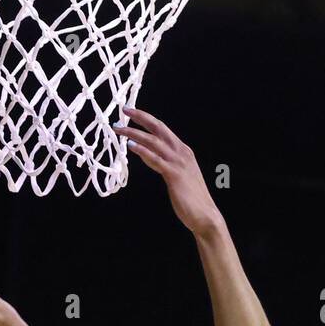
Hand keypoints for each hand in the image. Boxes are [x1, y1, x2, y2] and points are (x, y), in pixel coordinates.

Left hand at [116, 108, 222, 237]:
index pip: (163, 129)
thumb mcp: (178, 174)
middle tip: (124, 110)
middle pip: (159, 128)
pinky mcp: (174, 175)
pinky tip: (131, 147)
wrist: (205, 215)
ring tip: (119, 129)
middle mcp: (182, 153)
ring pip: (154, 141)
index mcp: (184, 151)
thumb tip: (146, 154)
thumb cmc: (191, 198)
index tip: (131, 112)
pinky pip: (156, 159)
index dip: (147, 119)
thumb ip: (164, 162)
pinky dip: (143, 151)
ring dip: (134, 133)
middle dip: (140, 117)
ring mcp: (179, 163)